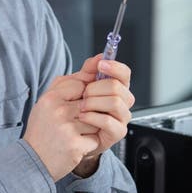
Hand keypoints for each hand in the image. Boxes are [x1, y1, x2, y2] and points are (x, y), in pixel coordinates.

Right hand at [23, 73, 100, 181]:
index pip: (80, 84)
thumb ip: (67, 83)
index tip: (76, 103)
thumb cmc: (42, 129)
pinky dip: (88, 143)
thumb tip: (93, 66)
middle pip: (90, 101)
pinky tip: (75, 145)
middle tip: (72, 122)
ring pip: (95, 120)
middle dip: (87, 112)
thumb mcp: (47, 102)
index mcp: (50, 97)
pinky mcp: (76, 145)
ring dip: (89, 129)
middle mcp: (58, 110)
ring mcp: (67, 128)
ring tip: (73, 134)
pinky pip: (95, 138)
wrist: (33, 160)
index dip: (82, 94)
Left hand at [71, 54, 133, 175]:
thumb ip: (88, 71)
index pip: (124, 73)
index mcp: (115, 87)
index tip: (100, 65)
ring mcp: (121, 117)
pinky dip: (93, 117)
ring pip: (115, 102)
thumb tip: (98, 57)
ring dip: (94, 102)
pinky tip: (82, 117)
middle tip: (83, 94)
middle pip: (117, 86)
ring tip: (81, 107)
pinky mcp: (117, 132)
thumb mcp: (77, 87)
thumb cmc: (74, 110)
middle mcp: (122, 101)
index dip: (114, 67)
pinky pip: (110, 121)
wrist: (67, 135)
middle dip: (96, 88)